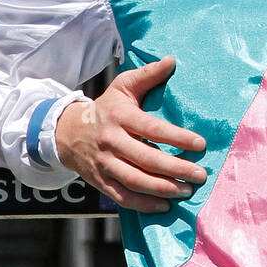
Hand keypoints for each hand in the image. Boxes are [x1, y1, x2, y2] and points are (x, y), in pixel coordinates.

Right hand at [55, 55, 207, 212]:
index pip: (152, 128)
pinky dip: (143, 204)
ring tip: (187, 190)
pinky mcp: (100, 181)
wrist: (66, 131)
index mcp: (120, 117)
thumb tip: (172, 60)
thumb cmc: (106, 108)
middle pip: (146, 158)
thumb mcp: (123, 87)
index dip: (177, 138)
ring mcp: (104, 164)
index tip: (200, 144)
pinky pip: (122, 196)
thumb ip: (148, 75)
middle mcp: (111, 141)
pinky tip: (164, 205)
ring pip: (134, 180)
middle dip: (176, 168)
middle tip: (200, 174)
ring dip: (162, 188)